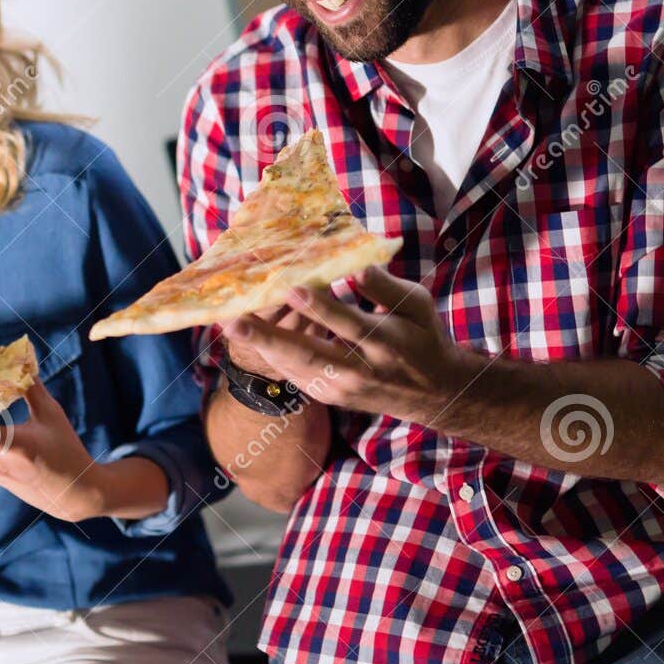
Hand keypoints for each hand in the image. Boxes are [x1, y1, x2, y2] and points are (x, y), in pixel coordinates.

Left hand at [227, 267, 469, 422]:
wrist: (433, 393)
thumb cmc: (422, 337)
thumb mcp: (417, 304)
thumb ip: (384, 286)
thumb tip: (356, 266)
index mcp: (386, 343)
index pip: (347, 323)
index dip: (319, 308)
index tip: (291, 289)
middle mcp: (361, 370)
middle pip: (309, 354)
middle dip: (268, 338)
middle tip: (233, 322)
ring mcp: (343, 388)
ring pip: (295, 368)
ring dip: (261, 347)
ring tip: (230, 327)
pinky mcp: (330, 397)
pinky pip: (295, 376)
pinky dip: (272, 356)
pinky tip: (251, 339)